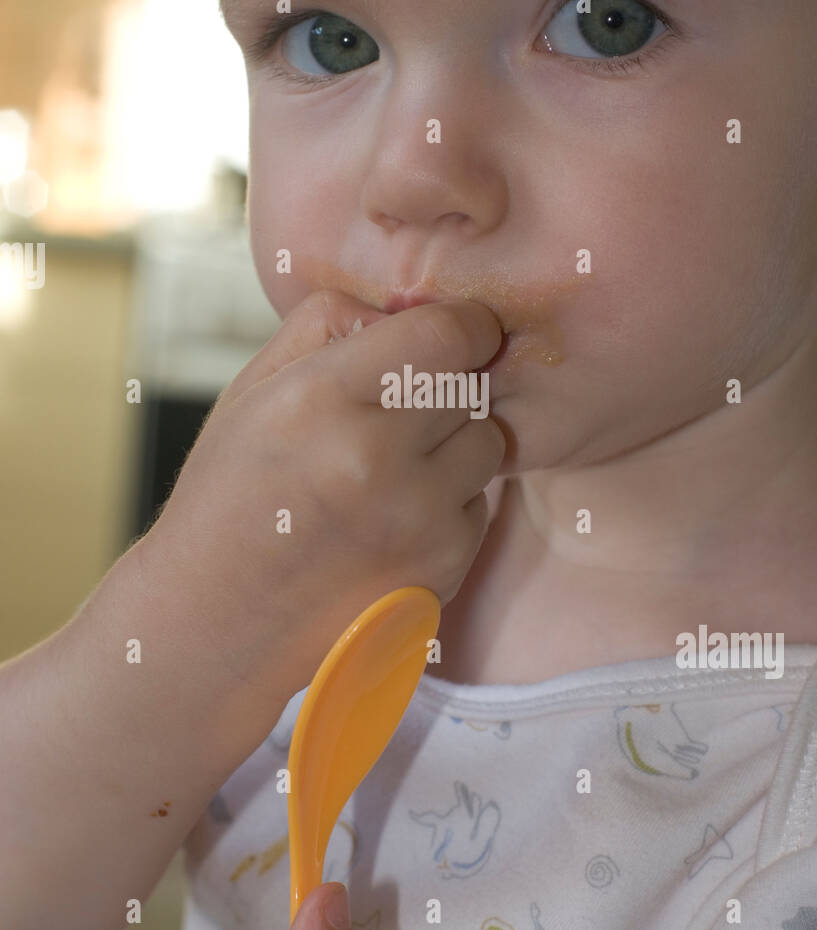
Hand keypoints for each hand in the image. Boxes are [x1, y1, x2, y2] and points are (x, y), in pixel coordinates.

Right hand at [136, 288, 503, 712]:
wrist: (216, 624)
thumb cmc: (232, 495)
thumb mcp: (254, 389)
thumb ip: (331, 326)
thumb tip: (408, 306)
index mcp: (322, 398)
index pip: (448, 333)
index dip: (460, 327)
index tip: (449, 335)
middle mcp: (375, 458)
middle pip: (473, 384)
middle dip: (447, 386)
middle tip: (398, 412)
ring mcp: (416, 520)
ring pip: (487, 444)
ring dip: (454, 445)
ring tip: (390, 470)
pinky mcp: (444, 568)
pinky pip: (480, 505)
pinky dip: (450, 503)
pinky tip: (392, 520)